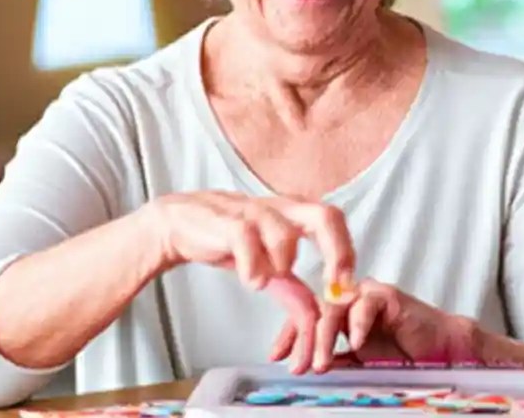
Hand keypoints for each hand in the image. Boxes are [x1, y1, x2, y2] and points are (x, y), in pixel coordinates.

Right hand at [142, 191, 355, 338]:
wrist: (177, 223)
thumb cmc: (228, 239)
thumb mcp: (265, 264)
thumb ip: (290, 287)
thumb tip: (316, 315)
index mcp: (295, 214)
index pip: (334, 221)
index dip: (346, 252)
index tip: (345, 286)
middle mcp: (281, 208)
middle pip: (325, 215)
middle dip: (337, 251)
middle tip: (332, 284)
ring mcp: (254, 211)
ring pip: (286, 231)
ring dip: (285, 262)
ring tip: (268, 280)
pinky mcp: (227, 220)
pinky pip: (246, 238)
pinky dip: (253, 265)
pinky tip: (251, 280)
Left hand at [269, 278, 523, 373]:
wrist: (439, 353)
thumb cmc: (402, 356)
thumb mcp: (359, 364)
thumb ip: (335, 360)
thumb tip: (304, 366)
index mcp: (341, 315)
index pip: (308, 317)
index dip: (290, 335)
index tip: (276, 356)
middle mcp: (350, 301)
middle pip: (316, 311)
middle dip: (304, 340)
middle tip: (298, 365)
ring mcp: (368, 295)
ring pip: (335, 307)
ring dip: (326, 337)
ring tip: (322, 362)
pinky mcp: (387, 295)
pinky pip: (365, 303)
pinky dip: (358, 323)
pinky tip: (355, 343)